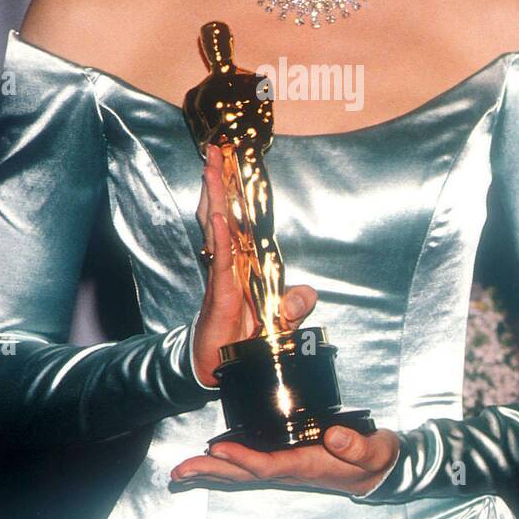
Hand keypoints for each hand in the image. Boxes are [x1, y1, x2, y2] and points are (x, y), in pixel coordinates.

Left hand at [169, 424, 400, 497]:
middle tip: (179, 471)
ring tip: (180, 472)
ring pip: (241, 474)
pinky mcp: (286, 463)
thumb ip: (358, 446)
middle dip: (211, 471)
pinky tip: (208, 462)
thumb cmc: (376, 460)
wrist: (381, 473)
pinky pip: (249, 468)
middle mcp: (291, 472)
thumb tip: (336, 437)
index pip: (269, 465)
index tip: (218, 447)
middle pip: (244, 474)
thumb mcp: (376, 451)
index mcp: (308, 466)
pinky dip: (225, 466)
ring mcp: (286, 470)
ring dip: (211, 472)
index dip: (242, 458)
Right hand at [191, 143, 317, 388]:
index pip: (238, 220)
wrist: (223, 370)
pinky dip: (220, 237)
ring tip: (211, 166)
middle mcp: (229, 263)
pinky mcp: (219, 293)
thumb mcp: (281, 322)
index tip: (232, 162)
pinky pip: (221, 259)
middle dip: (218, 180)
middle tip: (216, 149)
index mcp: (242, 263)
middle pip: (222, 212)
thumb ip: (294, 306)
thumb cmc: (247, 341)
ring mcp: (222, 275)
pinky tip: (219, 217)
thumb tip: (307, 295)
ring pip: (216, 227)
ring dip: (214, 195)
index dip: (233, 192)